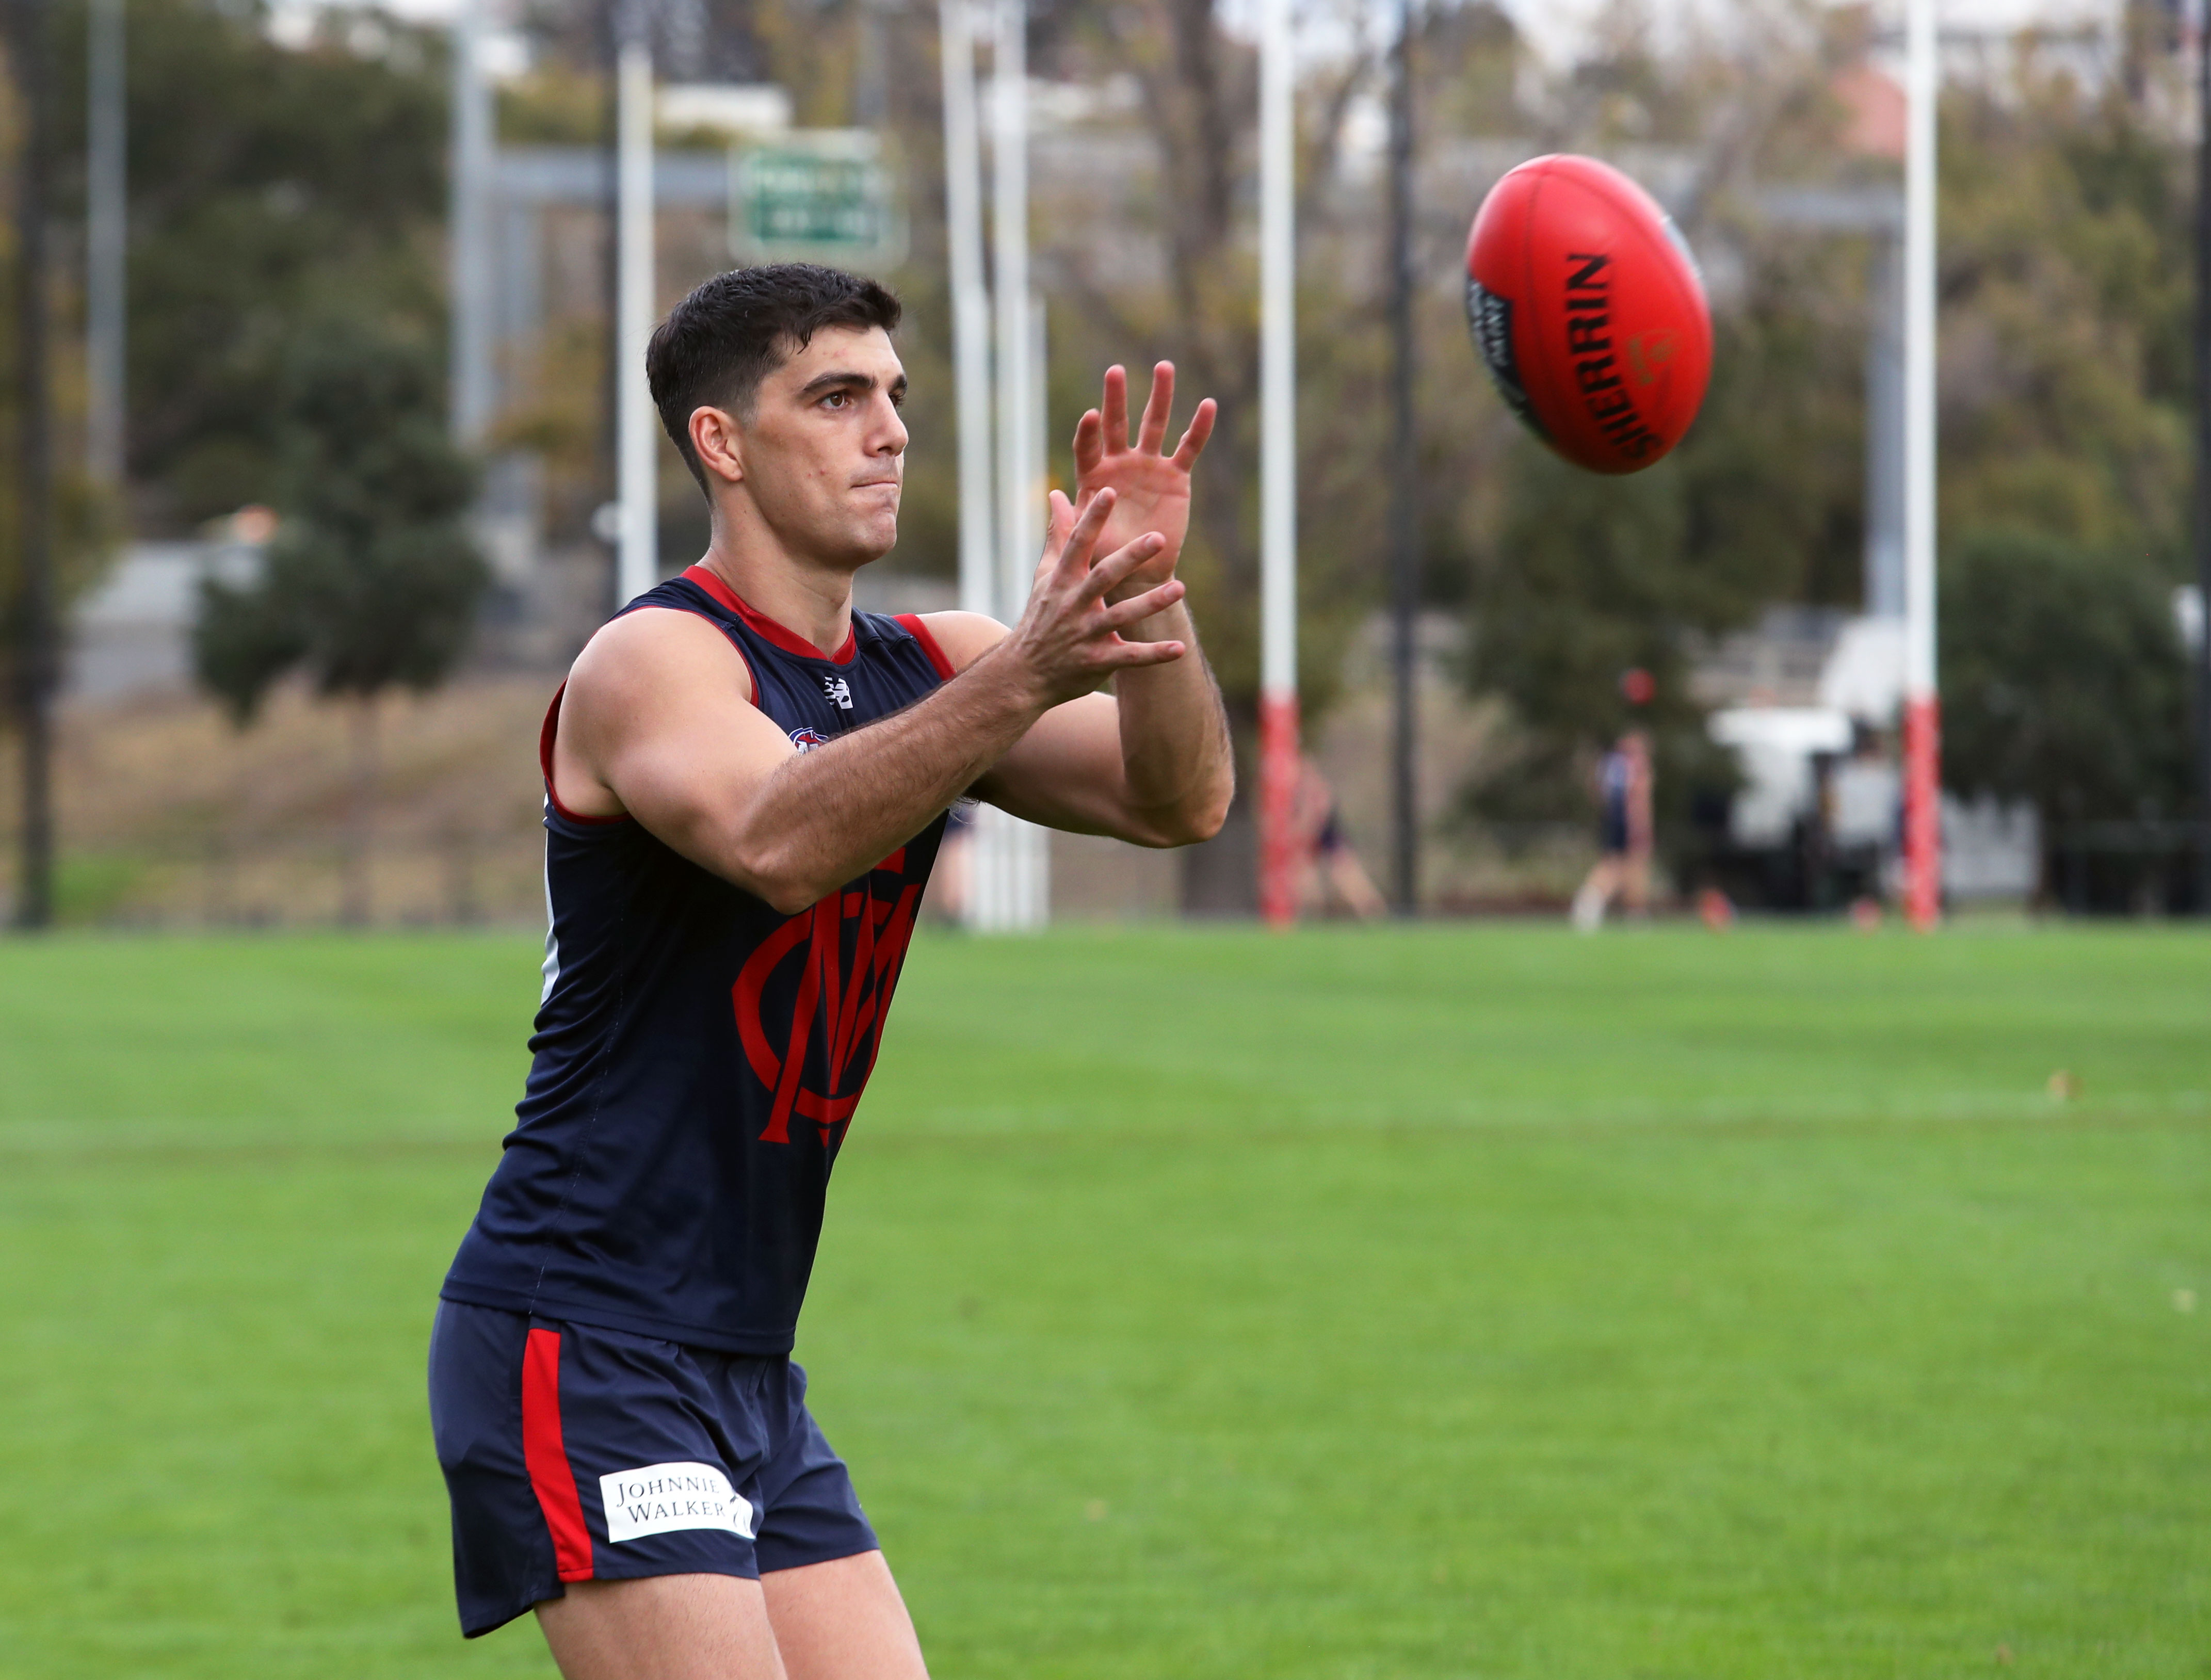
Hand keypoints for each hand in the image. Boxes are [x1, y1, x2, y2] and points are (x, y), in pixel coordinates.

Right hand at [1004, 487, 1187, 708]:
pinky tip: (1179, 648)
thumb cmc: (1041, 617)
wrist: (1024, 673)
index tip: (1109, 491)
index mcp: (1062, 580)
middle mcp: (1073, 604)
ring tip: (1180, 588)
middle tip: (1158, 538)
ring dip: (1150, 604)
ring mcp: (1085, 634)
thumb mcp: (1046, 576)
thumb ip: (1057, 535)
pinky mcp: (1097, 661)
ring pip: (1120, 616)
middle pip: (1103, 576)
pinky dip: (1154, 655)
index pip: (1077, 544)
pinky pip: (1129, 657)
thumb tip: (1058, 494)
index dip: (1092, 518)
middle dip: (1130, 558)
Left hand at [1069, 362, 1216, 601]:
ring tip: (1163, 367)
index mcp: (1094, 474)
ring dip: (1160, 396)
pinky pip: (1188, 447)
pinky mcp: (1175, 475)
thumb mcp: (1085, 535)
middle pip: (1118, 424)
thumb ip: (1072, 515)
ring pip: (1154, 424)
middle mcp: (1120, 462)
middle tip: (1114, 371)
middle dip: (1116, 398)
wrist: (1139, 570)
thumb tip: (1052, 494)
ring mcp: (1149, 465)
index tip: (1091, 416)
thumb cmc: (1105, 555)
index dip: (1089, 432)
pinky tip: (1208, 405)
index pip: (1088, 446)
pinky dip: (1199, 427)